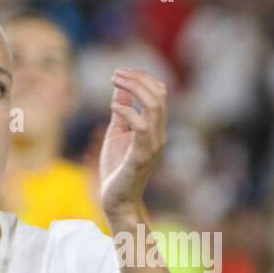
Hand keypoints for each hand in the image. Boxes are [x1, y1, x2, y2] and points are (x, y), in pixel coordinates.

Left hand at [100, 69, 166, 221]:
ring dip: (134, 89)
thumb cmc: (117, 168)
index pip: (160, 94)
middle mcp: (159, 135)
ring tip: (114, 81)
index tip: (120, 72)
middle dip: (138, 78)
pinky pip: (141, 127)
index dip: (143, 77)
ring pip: (155, 107)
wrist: (117, 200)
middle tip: (116, 74)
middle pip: (160, 95)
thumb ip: (122, 111)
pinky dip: (128, 111)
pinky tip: (112, 107)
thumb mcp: (118, 132)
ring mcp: (153, 145)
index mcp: (156, 128)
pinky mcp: (141, 156)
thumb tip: (120, 88)